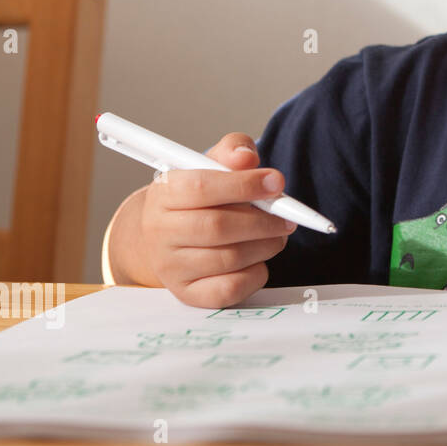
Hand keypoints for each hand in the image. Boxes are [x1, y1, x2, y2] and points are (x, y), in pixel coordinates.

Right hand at [137, 133, 296, 307]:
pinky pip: (229, 289)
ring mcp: (170, 266)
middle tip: (287, 218)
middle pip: (217, 227)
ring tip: (276, 235)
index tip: (277, 183)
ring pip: (228, 259)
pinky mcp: (187, 293)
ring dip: (265, 246)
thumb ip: (232, 152)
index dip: (245, 185)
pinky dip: (255, 274)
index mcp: (164, 193)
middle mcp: (160, 231)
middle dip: (263, 221)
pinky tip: (258, 259)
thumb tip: (246, 157)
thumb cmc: (200, 198)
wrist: (170, 238)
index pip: (202, 188)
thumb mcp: (211, 166)